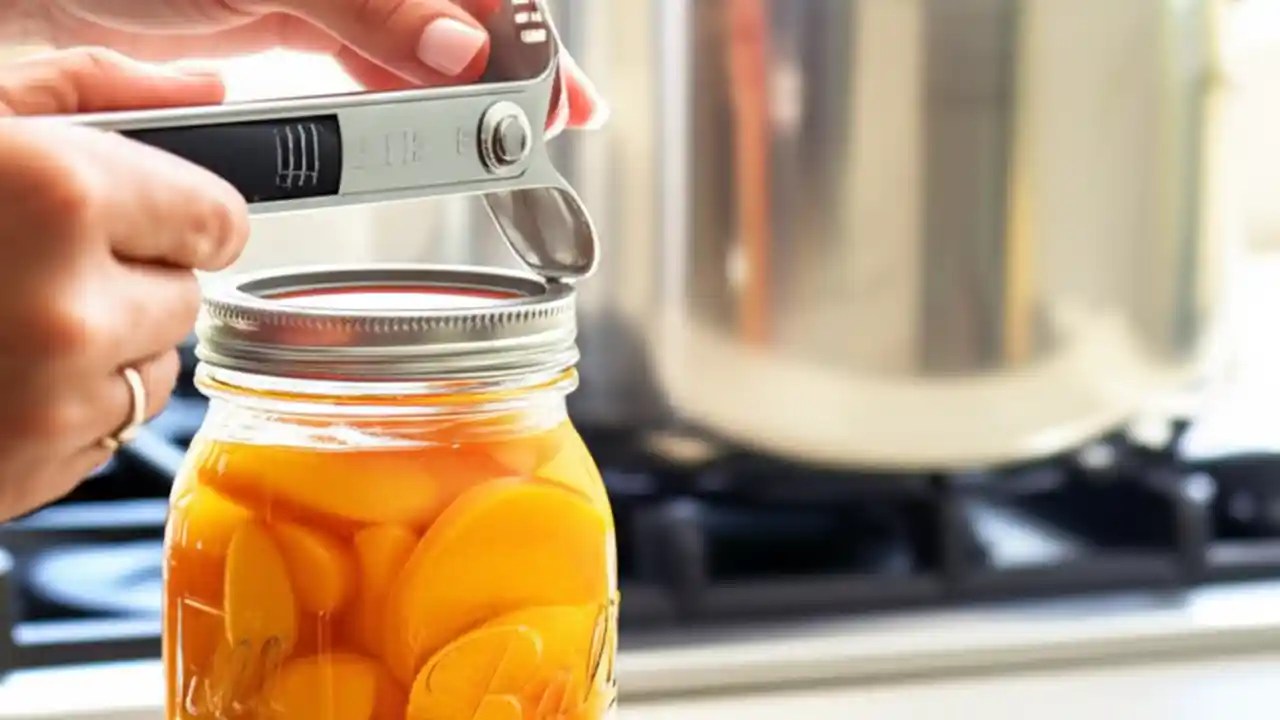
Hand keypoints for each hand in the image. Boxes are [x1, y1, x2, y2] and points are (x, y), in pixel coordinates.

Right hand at [0, 48, 248, 520]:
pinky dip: (63, 410)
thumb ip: (91, 90)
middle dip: (129, 278)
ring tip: (2, 322)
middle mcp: (72, 310)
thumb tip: (203, 94)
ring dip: (100, 349)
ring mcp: (49, 407)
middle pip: (183, 299)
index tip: (154, 215)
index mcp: (62, 198)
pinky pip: (101, 437)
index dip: (181, 215)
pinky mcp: (25, 476)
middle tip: (35, 261)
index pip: (218, 221)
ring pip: (150, 375)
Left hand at [34, 0, 605, 134]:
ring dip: (457, 88)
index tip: (558, 93)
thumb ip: (371, 6)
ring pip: (414, 37)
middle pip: (453, 9)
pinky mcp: (284, 19)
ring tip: (495, 133)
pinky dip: (398, 91)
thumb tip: (460, 45)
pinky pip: (365, 55)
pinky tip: (421, 118)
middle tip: (550, 122)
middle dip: (505, 66)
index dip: (523, 34)